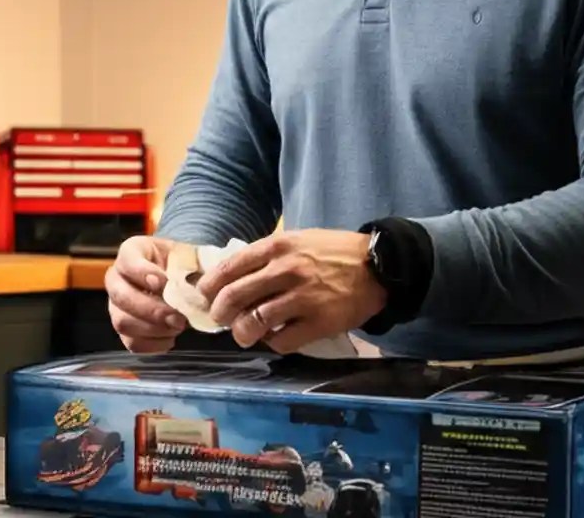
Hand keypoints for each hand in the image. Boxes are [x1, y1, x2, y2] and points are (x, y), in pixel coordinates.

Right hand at [105, 235, 189, 353]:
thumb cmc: (184, 263)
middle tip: (178, 318)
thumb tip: (199, 287)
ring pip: (122, 322)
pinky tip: (171, 337)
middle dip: (151, 310)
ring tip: (177, 327)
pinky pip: (130, 342)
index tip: (164, 283)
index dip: (142, 272)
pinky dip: (153, 344)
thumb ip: (193, 266)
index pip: (128, 260)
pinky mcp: (124, 327)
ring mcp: (116, 304)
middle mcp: (116, 278)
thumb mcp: (190, 255)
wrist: (183, 277)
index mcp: (131, 252)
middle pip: (121, 297)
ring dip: (152, 329)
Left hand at [196, 229, 387, 353]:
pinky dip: (273, 343)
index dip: (210, 285)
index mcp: (278, 246)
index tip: (205, 296)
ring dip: (243, 333)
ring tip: (245, 334)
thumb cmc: (334, 252)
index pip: (230, 267)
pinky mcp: (320, 322)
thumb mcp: (298, 240)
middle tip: (220, 319)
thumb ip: (267, 256)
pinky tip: (275, 338)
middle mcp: (286, 270)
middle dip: (219, 313)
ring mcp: (303, 297)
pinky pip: (282, 341)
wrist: (378, 265)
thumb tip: (232, 276)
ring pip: (254, 322)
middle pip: (234, 296)